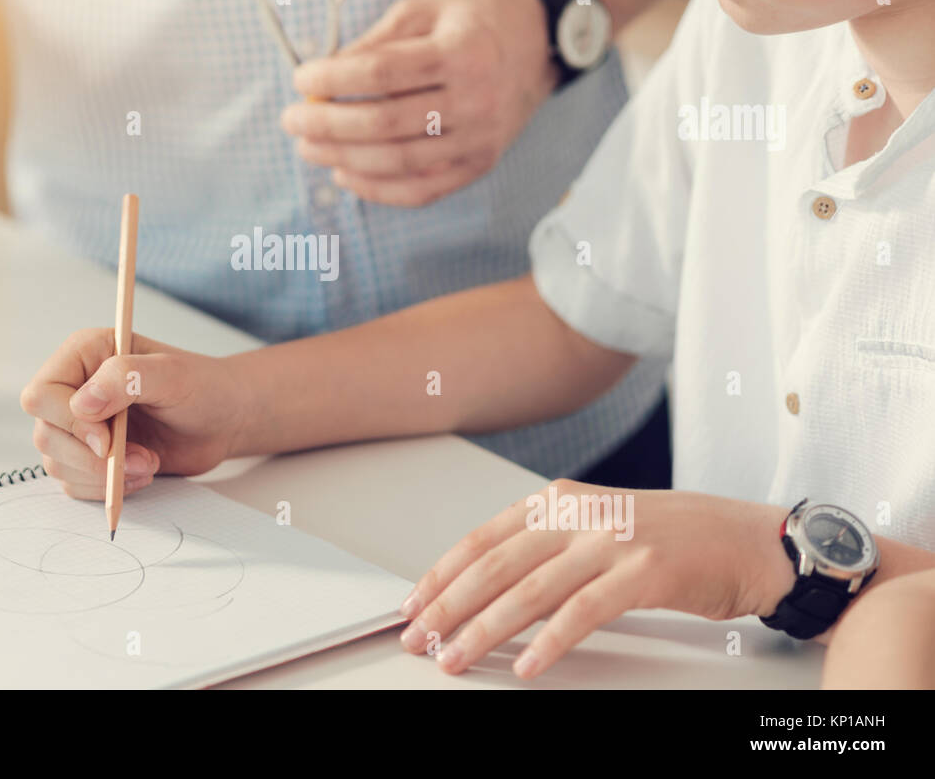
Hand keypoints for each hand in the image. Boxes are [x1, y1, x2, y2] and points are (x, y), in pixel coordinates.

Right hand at [19, 329, 250, 499]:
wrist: (222, 419)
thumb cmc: (202, 387)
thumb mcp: (171, 375)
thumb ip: (126, 378)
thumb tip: (82, 404)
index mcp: (84, 355)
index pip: (43, 394)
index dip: (69, 422)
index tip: (107, 441)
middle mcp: (73, 388)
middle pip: (46, 434)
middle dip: (91, 458)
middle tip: (142, 459)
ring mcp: (79, 425)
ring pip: (56, 464)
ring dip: (103, 476)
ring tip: (149, 464)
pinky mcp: (90, 455)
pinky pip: (75, 483)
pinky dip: (106, 489)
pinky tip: (141, 474)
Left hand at [280, 0, 557, 206]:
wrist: (540, 44)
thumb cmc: (473, 19)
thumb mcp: (426, 9)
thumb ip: (376, 41)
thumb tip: (323, 75)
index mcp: (461, 52)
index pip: (383, 73)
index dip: (334, 79)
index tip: (300, 78)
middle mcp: (476, 100)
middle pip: (385, 123)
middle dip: (327, 124)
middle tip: (291, 119)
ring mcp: (480, 139)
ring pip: (398, 162)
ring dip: (343, 158)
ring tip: (308, 147)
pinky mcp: (480, 165)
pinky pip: (422, 189)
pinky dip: (378, 189)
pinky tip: (344, 174)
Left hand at [398, 480, 791, 678]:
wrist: (751, 539)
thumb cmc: (673, 538)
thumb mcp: (596, 527)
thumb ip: (546, 547)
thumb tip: (487, 587)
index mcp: (559, 500)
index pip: (483, 539)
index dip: (443, 574)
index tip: (415, 604)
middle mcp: (578, 513)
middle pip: (496, 565)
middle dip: (450, 606)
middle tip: (420, 638)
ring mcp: (612, 540)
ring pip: (530, 590)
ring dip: (485, 629)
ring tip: (456, 657)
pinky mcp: (646, 571)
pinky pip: (584, 611)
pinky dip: (550, 642)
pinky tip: (526, 665)